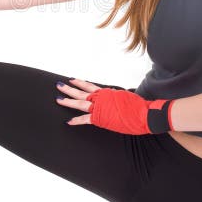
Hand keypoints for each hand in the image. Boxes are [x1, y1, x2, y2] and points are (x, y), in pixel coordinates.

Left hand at [55, 78, 173, 134]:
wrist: (143, 113)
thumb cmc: (137, 106)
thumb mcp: (123, 96)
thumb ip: (115, 96)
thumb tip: (112, 96)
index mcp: (106, 92)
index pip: (90, 86)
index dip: (80, 83)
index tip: (72, 80)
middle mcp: (101, 97)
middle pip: (81, 92)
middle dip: (69, 89)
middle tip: (59, 85)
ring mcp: (99, 107)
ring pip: (80, 103)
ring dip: (68, 100)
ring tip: (58, 98)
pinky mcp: (101, 118)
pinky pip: (85, 119)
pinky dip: (76, 120)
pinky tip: (68, 121)